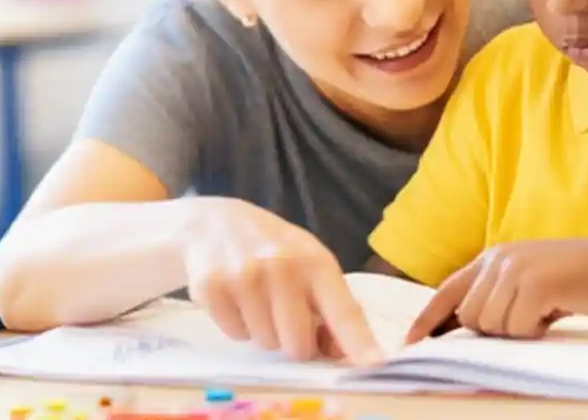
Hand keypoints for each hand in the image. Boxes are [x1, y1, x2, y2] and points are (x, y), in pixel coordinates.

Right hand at [182, 197, 383, 364]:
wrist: (211, 222)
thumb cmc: (270, 248)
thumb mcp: (306, 261)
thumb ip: (328, 304)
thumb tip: (340, 352)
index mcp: (315, 261)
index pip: (342, 310)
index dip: (359, 341)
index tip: (375, 365)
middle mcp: (282, 267)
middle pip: (299, 346)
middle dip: (294, 340)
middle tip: (283, 312)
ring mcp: (244, 277)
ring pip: (266, 344)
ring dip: (264, 330)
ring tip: (255, 297)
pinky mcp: (211, 288)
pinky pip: (236, 335)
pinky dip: (237, 324)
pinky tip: (234, 296)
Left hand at [406, 238, 587, 342]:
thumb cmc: (570, 281)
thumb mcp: (524, 281)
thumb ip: (494, 296)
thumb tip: (462, 328)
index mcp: (490, 259)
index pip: (448, 290)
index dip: (427, 318)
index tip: (410, 343)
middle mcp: (497, 260)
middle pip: (470, 317)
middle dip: (494, 330)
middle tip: (526, 320)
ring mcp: (515, 270)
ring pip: (492, 325)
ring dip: (517, 330)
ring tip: (541, 314)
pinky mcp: (534, 284)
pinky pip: (518, 327)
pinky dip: (535, 330)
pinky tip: (552, 314)